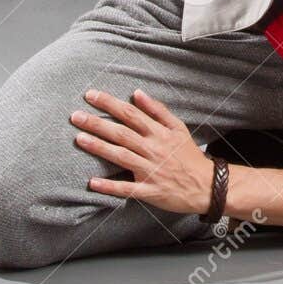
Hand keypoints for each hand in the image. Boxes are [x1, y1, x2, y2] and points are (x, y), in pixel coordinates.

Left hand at [71, 89, 211, 214]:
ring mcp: (150, 170)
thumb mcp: (178, 128)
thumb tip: (138, 93)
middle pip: (122, 133)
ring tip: (79, 139)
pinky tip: (93, 183)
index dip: (110, 103)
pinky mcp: (149, 190)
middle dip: (97, 123)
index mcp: (159, 133)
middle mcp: (152, 149)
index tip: (91, 95)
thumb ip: (158, 110)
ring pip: (121, 156)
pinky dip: (110, 186)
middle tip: (76, 116)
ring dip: (99, 148)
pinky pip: (127, 188)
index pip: (131, 113)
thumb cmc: (190, 155)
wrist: (207, 185)